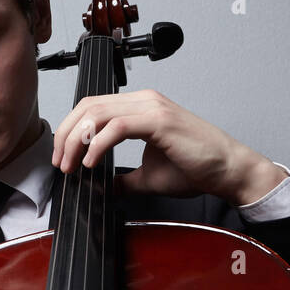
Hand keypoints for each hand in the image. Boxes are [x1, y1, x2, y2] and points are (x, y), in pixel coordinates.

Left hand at [52, 89, 286, 205]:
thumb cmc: (197, 169)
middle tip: (61, 162)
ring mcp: (152, 108)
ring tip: (72, 164)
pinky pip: (117, 126)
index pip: (92, 108)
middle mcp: (144, 101)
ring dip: (77, 140)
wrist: (228, 171)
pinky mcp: (159, 120)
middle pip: (88, 106)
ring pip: (98, 113)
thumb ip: (123, 179)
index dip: (70, 131)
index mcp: (140, 107)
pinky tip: (91, 163)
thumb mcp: (148, 176)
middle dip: (67, 135)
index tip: (63, 157)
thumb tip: (104, 187)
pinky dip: (98, 144)